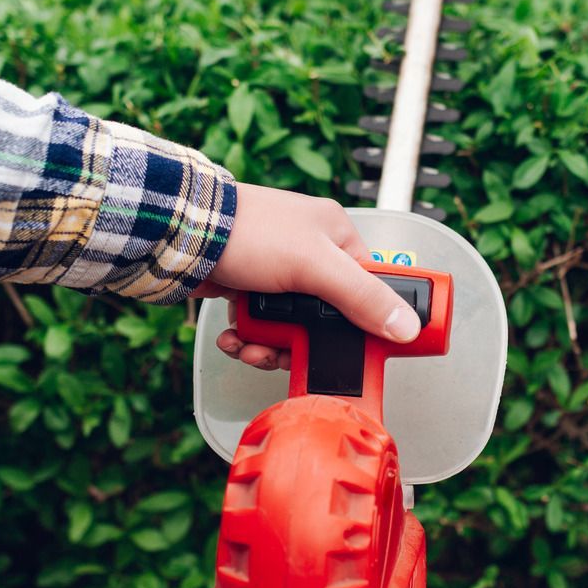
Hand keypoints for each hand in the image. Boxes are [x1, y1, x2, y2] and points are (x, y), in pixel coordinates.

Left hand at [195, 184, 419, 370]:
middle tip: (290, 354)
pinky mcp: (248, 288)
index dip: (369, 320)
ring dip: (271, 346)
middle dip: (305, 343)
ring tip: (253, 349)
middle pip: (326, 317)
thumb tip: (406, 326)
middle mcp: (308, 253)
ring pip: (291, 328)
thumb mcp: (315, 266)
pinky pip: (261, 326)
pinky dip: (249, 339)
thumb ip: (361, 298)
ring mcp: (276, 273)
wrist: (181, 234)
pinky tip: (236, 340)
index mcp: (335, 235)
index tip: (365, 350)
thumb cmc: (248, 233)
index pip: (369, 286)